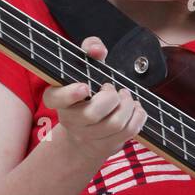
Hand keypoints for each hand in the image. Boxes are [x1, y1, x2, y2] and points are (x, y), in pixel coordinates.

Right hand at [42, 36, 147, 167]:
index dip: (70, 94)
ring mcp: (88, 136)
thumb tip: (96, 49)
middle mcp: (70, 120)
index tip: (84, 87)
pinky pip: (128, 132)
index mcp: (57, 98)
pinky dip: (138, 116)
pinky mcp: (107, 145)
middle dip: (111, 97)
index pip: (56, 99)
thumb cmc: (88, 90)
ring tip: (126, 97)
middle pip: (92, 114)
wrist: (87, 129)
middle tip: (112, 89)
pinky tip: (135, 108)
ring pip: (115, 123)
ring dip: (127, 106)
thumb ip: (90, 50)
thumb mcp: (86, 67)